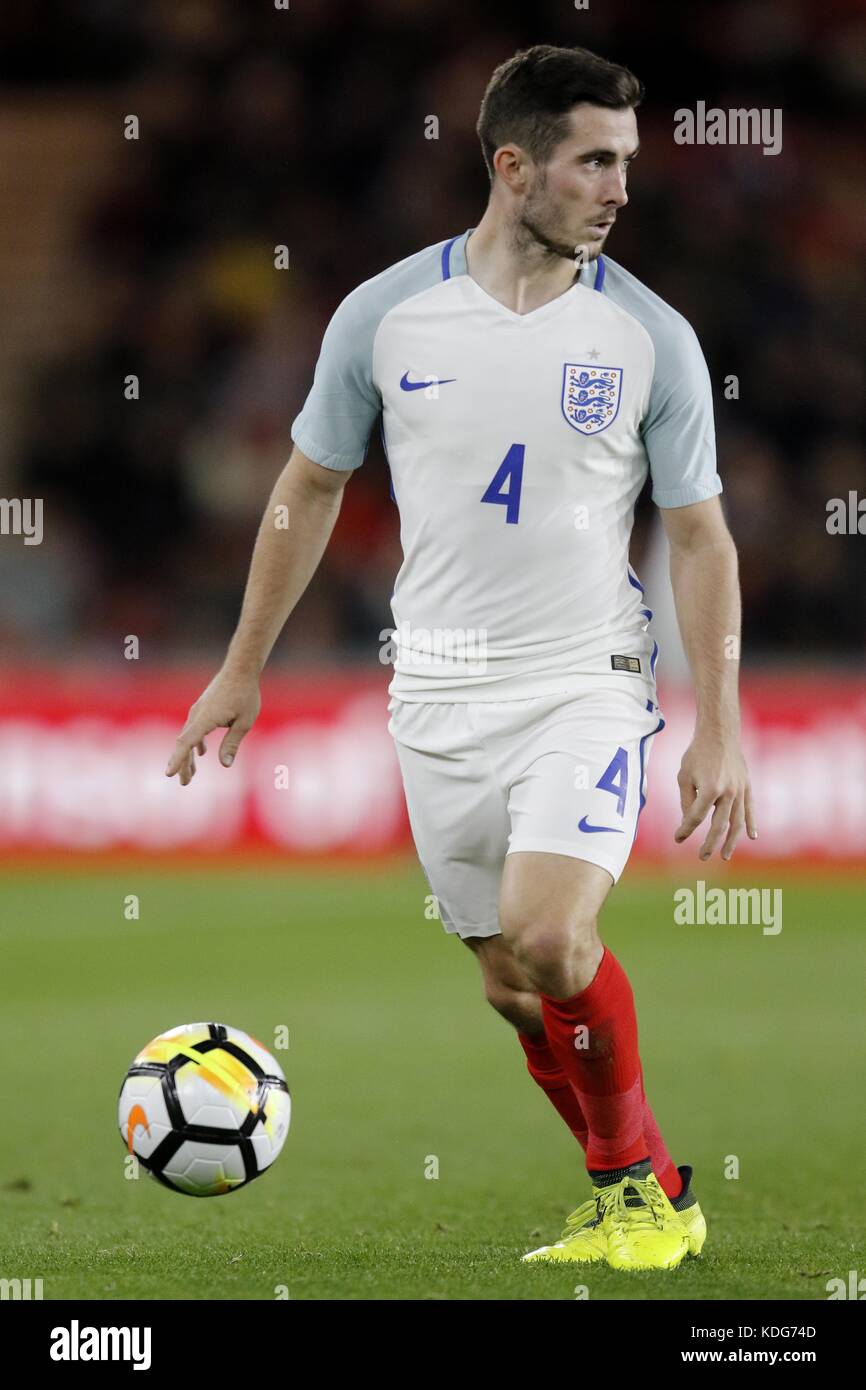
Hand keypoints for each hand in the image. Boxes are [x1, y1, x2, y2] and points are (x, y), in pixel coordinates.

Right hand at [165, 668, 260, 785]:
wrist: (240, 669)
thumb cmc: (245, 694)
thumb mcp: (244, 722)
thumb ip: (232, 743)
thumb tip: (224, 764)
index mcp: (205, 719)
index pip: (187, 743)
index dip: (177, 759)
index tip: (168, 773)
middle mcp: (197, 715)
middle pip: (185, 744)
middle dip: (183, 764)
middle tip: (184, 783)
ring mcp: (198, 711)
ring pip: (188, 737)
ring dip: (188, 756)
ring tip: (191, 775)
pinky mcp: (203, 709)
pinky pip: (194, 729)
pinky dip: (195, 743)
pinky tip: (200, 753)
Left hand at [674, 732, 756, 861]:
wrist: (719, 733)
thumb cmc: (697, 754)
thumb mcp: (684, 776)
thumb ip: (687, 800)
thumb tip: (689, 821)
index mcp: (709, 789)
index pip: (696, 817)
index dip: (685, 829)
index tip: (677, 838)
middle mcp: (728, 792)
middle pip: (719, 825)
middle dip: (710, 843)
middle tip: (702, 857)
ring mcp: (740, 790)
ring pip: (737, 822)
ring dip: (732, 841)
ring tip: (725, 855)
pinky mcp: (747, 786)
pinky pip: (750, 809)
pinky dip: (751, 824)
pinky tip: (752, 837)